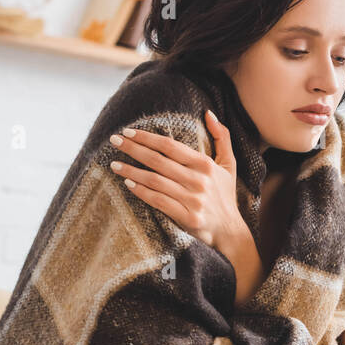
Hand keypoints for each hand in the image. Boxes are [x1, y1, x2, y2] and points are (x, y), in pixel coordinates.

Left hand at [108, 111, 246, 258]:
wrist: (230, 231)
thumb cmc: (225, 196)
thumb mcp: (229, 165)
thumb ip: (222, 137)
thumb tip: (208, 113)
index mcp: (205, 165)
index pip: (170, 146)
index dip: (147, 137)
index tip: (128, 132)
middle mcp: (199, 181)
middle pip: (158, 161)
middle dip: (133, 149)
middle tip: (114, 141)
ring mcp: (193, 200)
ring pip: (155, 181)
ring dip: (132, 171)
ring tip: (114, 164)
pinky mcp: (188, 218)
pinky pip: (159, 201)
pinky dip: (142, 192)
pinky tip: (128, 184)